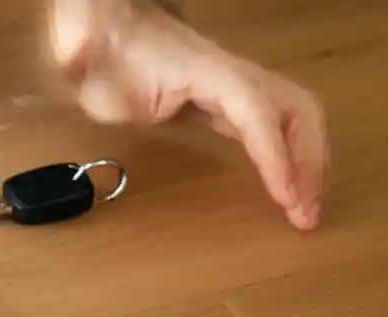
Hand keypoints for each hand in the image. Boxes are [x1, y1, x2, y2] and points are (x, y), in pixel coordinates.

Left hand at [50, 0, 328, 229]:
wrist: (112, 29)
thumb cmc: (104, 51)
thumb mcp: (88, 60)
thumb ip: (84, 59)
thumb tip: (77, 55)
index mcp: (205, 70)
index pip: (256, 111)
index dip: (275, 154)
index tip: (285, 196)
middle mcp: (233, 75)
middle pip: (298, 113)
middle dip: (310, 164)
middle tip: (306, 215)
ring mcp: (236, 87)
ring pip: (297, 118)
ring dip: (311, 163)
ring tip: (308, 210)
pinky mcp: (230, 101)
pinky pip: (277, 126)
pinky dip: (292, 157)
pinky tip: (289, 187)